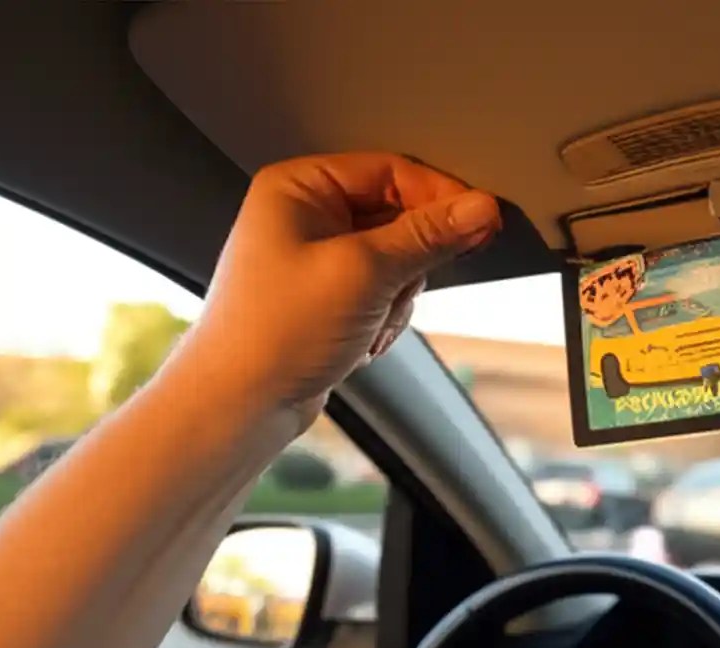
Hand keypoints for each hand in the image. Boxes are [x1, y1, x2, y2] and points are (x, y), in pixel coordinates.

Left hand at [182, 153, 500, 427]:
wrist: (237, 406)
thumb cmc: (274, 333)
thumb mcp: (364, 272)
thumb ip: (428, 235)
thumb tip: (480, 208)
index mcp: (299, 187)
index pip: (392, 170)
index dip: (440, 196)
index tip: (482, 221)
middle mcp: (305, 214)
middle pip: (399, 215)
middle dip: (410, 262)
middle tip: (402, 289)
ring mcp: (316, 257)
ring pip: (397, 259)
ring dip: (397, 296)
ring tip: (369, 323)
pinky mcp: (327, 296)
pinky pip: (383, 291)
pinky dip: (385, 317)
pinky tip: (362, 340)